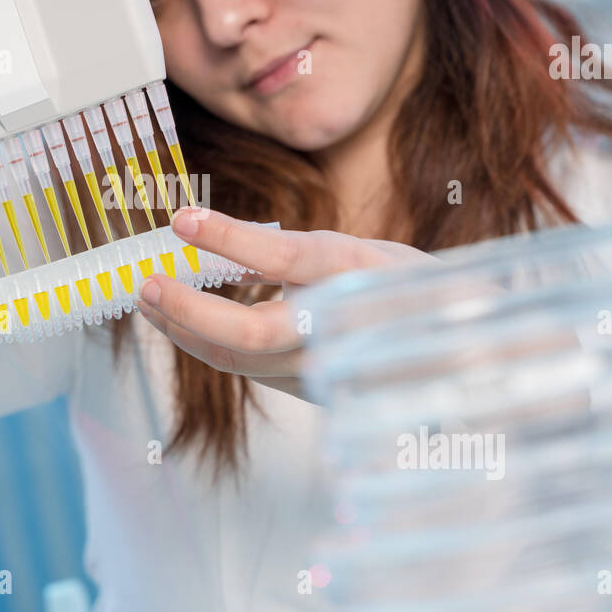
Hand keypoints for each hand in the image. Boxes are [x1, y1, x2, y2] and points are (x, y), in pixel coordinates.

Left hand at [136, 207, 439, 401]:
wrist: (465, 358)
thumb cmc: (412, 292)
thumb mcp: (372, 256)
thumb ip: (306, 256)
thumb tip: (214, 240)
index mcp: (361, 280)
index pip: (286, 260)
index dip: (229, 239)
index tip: (181, 219)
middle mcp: (342, 330)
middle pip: (251, 333)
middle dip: (187, 312)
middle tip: (146, 282)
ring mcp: (326, 369)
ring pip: (239, 361)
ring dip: (184, 330)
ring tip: (148, 298)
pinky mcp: (312, 392)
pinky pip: (247, 370)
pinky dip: (206, 345)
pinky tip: (179, 322)